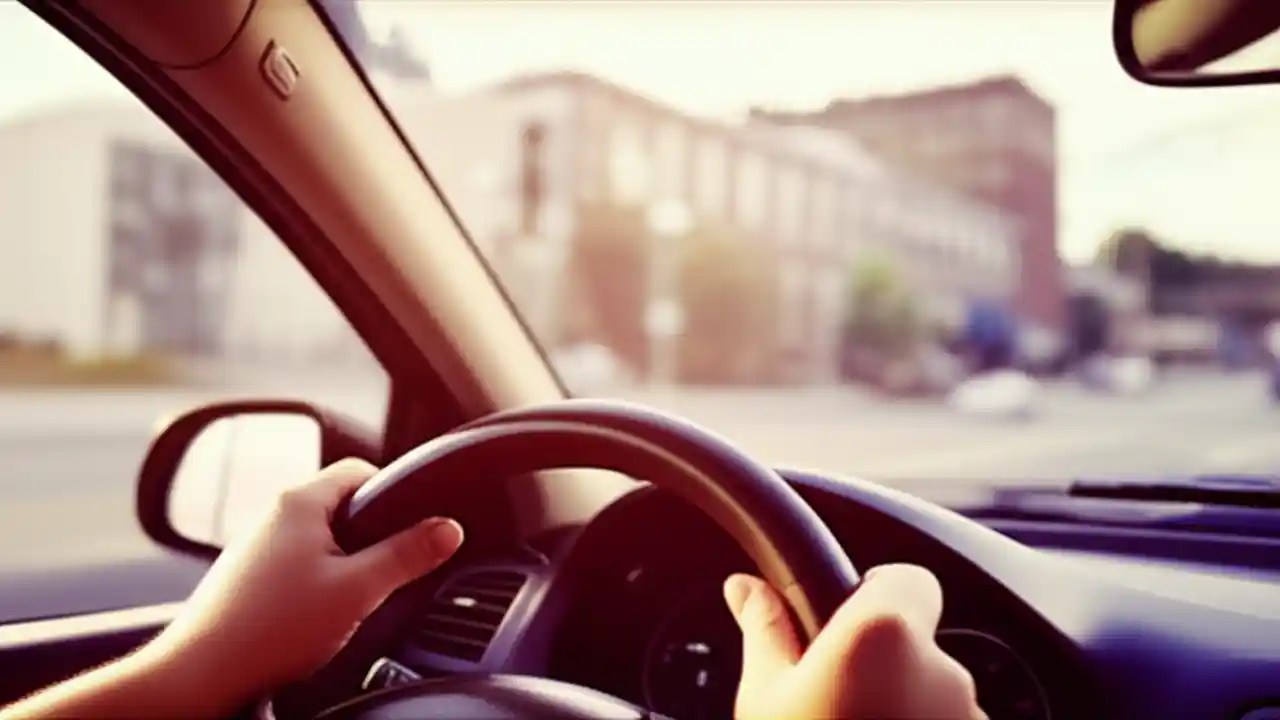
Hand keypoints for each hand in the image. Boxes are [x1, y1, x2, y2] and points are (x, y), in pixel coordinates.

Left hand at [143, 458, 463, 714]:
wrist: (201, 676)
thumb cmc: (270, 629)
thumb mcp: (358, 591)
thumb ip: (407, 556)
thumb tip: (449, 529)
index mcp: (301, 502)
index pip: (361, 470)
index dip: (395, 495)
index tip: (413, 530)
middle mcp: (275, 515)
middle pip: (343, 507)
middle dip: (371, 538)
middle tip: (384, 575)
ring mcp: (257, 547)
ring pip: (321, 540)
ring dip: (344, 565)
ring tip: (349, 603)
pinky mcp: (249, 578)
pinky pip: (298, 566)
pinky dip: (317, 585)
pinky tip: (318, 619)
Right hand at [725, 564, 984, 719]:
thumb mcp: (766, 696)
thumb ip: (766, 631)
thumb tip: (744, 587)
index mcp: (884, 635)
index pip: (911, 579)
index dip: (878, 594)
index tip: (846, 626)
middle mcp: (945, 673)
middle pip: (920, 644)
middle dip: (887, 666)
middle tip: (837, 703)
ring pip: (938, 698)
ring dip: (908, 709)